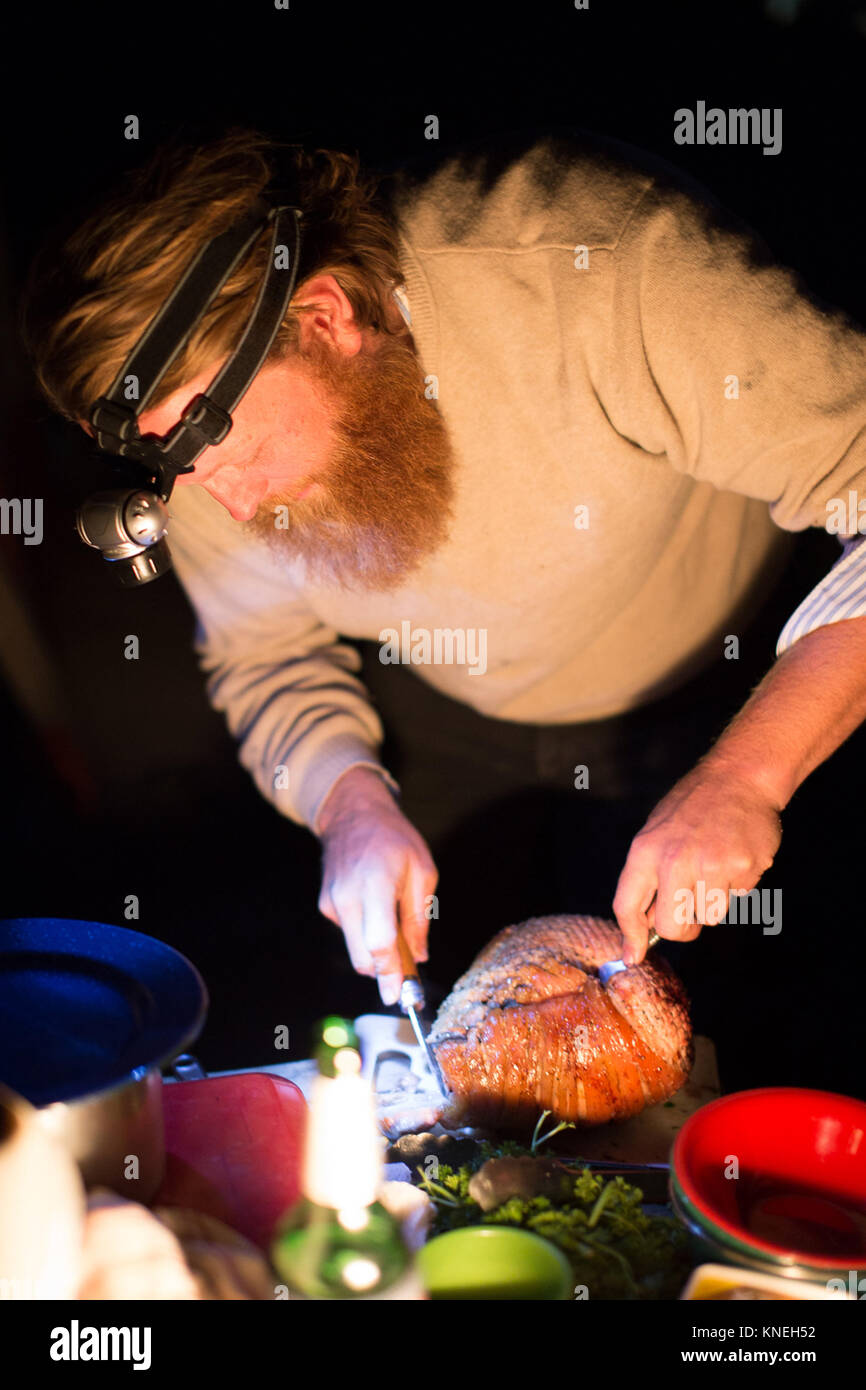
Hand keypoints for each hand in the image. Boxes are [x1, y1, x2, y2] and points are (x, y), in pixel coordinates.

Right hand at [316, 767, 437, 1004]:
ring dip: (376, 952)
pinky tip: (375, 908)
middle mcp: (348, 896)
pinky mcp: (326, 905)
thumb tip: (418, 957)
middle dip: (384, 973)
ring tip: (395, 926)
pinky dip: (365, 933)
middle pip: (362, 957)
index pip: (379, 941)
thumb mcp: (422, 870)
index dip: (390, 973)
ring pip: (354, 949)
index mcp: (376, 884)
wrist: (352, 813)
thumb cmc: (393, 838)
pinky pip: (349, 933)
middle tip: (406, 976)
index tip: (399, 997)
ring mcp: (332, 902)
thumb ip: (419, 917)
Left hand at [612, 757, 781, 963]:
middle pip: (673, 929)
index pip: (627, 906)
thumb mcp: (656, 833)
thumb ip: (649, 878)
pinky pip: (737, 898)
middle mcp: (675, 860)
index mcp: (646, 850)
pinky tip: (735, 856)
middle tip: (690, 914)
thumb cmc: (694, 807)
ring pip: (710, 917)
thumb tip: (645, 928)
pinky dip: (737, 885)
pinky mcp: (744, 867)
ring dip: (713, 902)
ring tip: (715, 865)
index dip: (630, 937)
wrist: (739, 776)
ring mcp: (712, 865)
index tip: (632, 957)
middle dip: (683, 929)